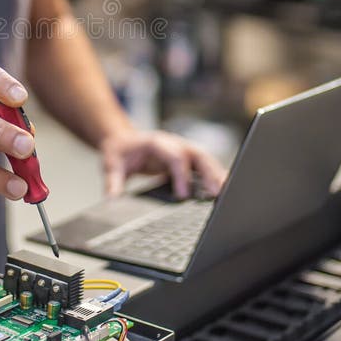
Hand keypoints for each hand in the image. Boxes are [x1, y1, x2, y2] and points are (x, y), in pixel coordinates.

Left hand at [100, 128, 226, 198]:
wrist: (123, 140)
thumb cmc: (120, 151)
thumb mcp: (111, 165)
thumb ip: (113, 182)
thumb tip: (113, 201)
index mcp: (156, 142)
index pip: (174, 156)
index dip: (181, 175)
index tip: (184, 195)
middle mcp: (174, 143)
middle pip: (197, 155)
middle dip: (209, 173)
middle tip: (218, 193)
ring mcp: (183, 149)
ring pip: (206, 160)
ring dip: (217, 175)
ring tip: (228, 194)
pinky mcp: (188, 159)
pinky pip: (205, 166)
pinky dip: (215, 177)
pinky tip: (225, 191)